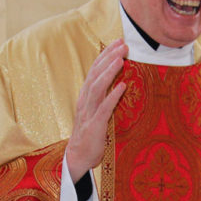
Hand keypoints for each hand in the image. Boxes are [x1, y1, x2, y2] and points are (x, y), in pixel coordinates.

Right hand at [65, 39, 127, 182]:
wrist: (78, 158)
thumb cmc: (89, 135)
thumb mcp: (96, 112)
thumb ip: (103, 97)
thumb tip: (118, 82)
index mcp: (85, 96)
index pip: (95, 70)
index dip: (105, 55)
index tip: (118, 42)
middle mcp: (85, 101)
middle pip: (95, 74)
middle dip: (108, 58)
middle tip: (122, 44)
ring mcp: (88, 113)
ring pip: (97, 87)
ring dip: (109, 72)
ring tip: (121, 59)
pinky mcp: (94, 126)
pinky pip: (103, 109)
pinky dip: (112, 96)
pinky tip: (122, 87)